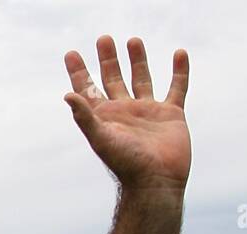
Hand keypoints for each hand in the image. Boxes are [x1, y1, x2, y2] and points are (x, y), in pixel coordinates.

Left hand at [63, 36, 189, 192]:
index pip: (87, 89)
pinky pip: (177, 86)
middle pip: (113, 79)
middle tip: (103, 39)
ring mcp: (148, 112)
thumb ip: (85, 117)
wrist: (156, 182)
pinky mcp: (172, 114)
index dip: (79, 72)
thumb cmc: (125, 164)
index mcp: (105, 117)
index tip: (71, 53)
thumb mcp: (101, 138)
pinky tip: (179, 53)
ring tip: (132, 40)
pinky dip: (179, 70)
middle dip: (107, 60)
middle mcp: (124, 111)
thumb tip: (67, 95)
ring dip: (137, 60)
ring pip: (142, 79)